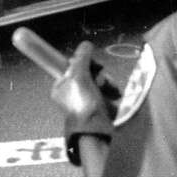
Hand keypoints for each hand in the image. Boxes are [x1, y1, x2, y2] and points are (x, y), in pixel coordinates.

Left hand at [51, 42, 113, 164]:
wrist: (96, 132)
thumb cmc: (83, 106)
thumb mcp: (78, 76)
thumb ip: (81, 58)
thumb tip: (85, 44)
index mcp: (61, 86)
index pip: (73, 65)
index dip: (85, 63)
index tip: (93, 66)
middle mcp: (72, 93)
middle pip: (89, 73)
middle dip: (100, 75)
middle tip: (101, 81)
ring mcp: (86, 101)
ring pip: (100, 82)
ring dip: (108, 84)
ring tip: (111, 91)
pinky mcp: (99, 107)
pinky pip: (107, 93)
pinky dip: (112, 93)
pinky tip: (115, 97)